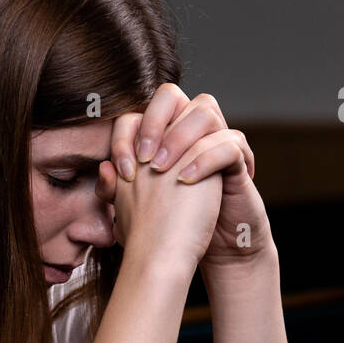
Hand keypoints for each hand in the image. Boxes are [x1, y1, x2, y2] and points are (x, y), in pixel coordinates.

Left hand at [103, 84, 271, 271]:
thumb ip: (117, 190)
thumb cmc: (176, 224)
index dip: (126, 134)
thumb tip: (103, 170)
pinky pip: (230, 144)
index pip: (139, 111)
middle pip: (171, 96)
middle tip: (145, 160)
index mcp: (162, 136)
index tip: (123, 170)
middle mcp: (189, 131)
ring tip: (164, 170)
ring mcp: (217, 141)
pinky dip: (206, 159)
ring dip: (179, 138)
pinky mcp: (240, 162)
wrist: (214, 246)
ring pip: (204, 111)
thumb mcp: (139, 210)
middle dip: (153, 122)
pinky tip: (186, 181)